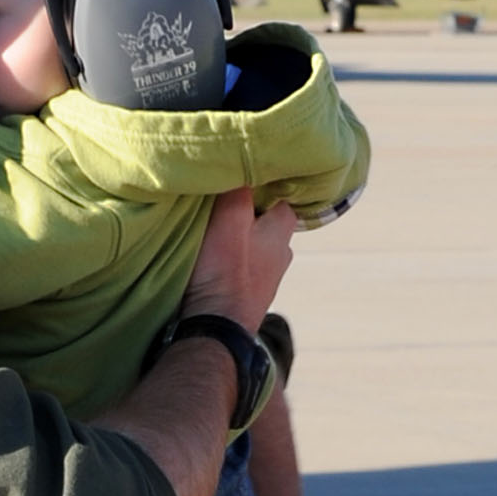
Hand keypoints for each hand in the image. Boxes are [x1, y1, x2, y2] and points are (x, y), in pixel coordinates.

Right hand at [184, 185, 295, 332]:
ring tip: (214, 236)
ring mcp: (266, 282)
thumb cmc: (222, 274)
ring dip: (240, 242)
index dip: (265, 187)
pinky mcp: (248, 301)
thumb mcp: (228, 221)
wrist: (214, 332)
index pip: (283, 198)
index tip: (243, 181)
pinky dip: (233, 265)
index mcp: (280, 234)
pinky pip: (243, 272)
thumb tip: (240, 163)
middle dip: (251, 215)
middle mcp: (280, 258)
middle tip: (223, 207)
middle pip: (269, 224)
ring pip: (256, 249)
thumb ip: (238, 191)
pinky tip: (214, 265)